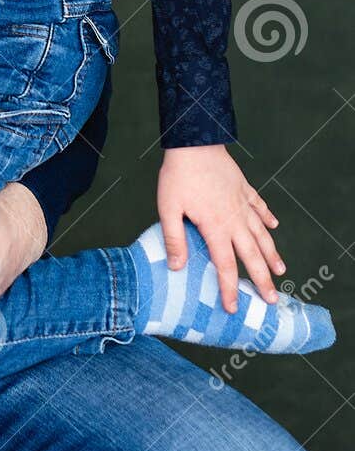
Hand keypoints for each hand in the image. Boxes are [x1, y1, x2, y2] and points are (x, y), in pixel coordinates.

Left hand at [157, 145, 283, 311]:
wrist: (194, 142)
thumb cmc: (178, 175)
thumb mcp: (168, 209)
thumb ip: (174, 239)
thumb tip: (177, 268)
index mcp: (215, 227)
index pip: (225, 266)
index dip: (230, 289)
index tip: (234, 308)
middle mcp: (234, 219)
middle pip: (251, 255)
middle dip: (261, 279)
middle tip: (272, 299)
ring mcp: (242, 203)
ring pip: (261, 233)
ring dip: (271, 253)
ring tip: (281, 270)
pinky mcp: (244, 188)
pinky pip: (259, 206)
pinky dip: (267, 217)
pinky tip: (274, 225)